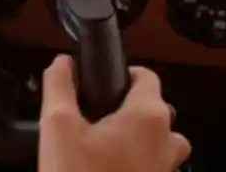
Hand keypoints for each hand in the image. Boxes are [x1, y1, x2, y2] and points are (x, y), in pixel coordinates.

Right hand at [38, 56, 189, 171]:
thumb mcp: (57, 127)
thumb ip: (59, 87)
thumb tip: (62, 64)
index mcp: (147, 116)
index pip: (147, 77)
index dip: (124, 74)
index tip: (102, 84)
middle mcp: (167, 142)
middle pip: (155, 111)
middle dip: (129, 111)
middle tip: (98, 120)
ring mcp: (167, 171)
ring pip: (160, 145)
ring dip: (138, 142)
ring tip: (106, 150)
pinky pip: (154, 170)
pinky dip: (137, 167)